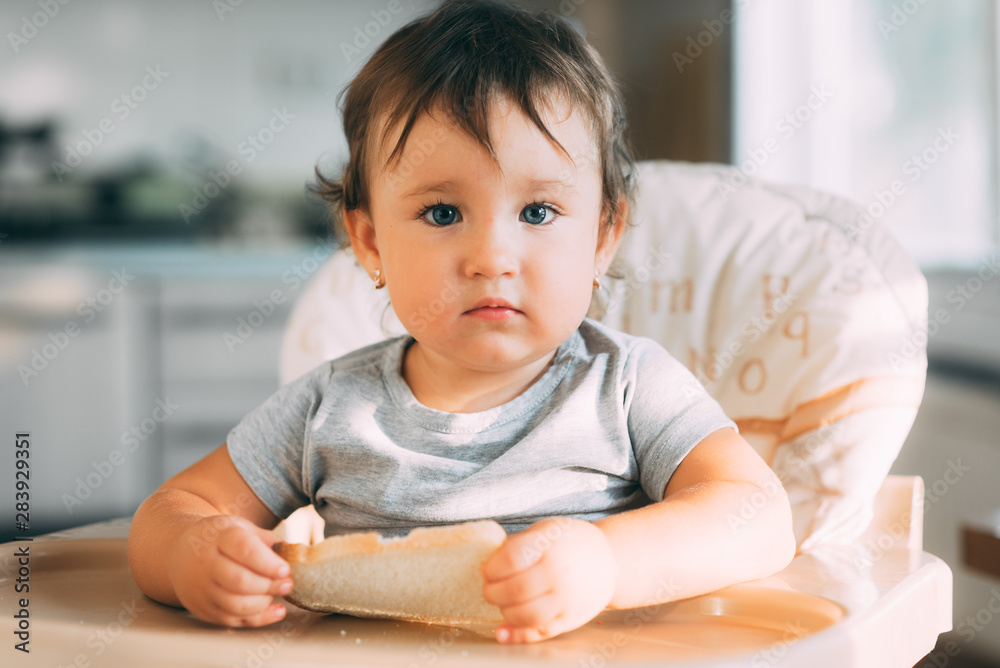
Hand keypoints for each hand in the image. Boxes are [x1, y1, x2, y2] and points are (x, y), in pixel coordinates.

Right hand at [168, 515, 292, 626]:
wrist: (180, 552)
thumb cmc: (218, 539)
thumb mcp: (241, 528)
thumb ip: (266, 540)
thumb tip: (295, 554)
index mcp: (219, 537)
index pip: (244, 550)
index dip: (268, 562)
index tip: (285, 569)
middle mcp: (206, 564)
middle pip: (239, 581)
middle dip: (269, 585)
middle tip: (287, 584)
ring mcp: (202, 589)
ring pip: (235, 604)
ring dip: (263, 602)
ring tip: (278, 593)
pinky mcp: (203, 609)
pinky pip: (232, 620)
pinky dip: (258, 618)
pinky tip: (276, 610)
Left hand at [480, 517, 616, 642]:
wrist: (608, 560)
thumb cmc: (569, 542)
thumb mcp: (545, 531)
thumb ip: (517, 546)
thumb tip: (487, 564)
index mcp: (550, 547)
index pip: (510, 561)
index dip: (491, 568)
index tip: (486, 570)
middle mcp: (559, 574)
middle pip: (515, 590)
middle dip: (492, 592)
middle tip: (489, 588)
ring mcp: (567, 599)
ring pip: (525, 615)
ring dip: (505, 612)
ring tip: (503, 603)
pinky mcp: (570, 619)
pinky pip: (539, 632)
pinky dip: (517, 635)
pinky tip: (502, 631)